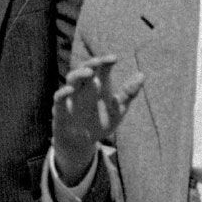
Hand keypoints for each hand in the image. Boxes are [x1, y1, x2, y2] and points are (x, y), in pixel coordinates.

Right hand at [50, 55, 137, 180]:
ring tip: (89, 73)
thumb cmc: (100, 122)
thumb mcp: (118, 110)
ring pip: (71, 79)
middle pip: (85, 69)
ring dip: (79, 74)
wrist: (83, 143)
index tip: (114, 58)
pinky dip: (63, 93)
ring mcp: (71, 97)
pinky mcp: (60, 109)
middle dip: (92, 63)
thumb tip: (142, 75)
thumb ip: (128, 93)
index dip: (106, 61)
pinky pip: (59, 98)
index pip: (101, 68)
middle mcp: (84, 87)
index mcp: (98, 85)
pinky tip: (69, 90)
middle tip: (100, 61)